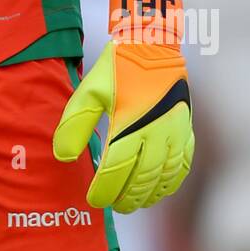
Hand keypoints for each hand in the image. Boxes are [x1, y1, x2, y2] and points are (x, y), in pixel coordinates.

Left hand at [53, 0, 193, 212]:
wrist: (152, 44)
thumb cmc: (117, 68)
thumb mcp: (89, 92)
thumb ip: (74, 125)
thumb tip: (63, 157)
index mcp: (129, 124)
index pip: (116, 171)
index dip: (104, 191)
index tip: (93, 199)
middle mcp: (156, 132)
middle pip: (142, 180)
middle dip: (126, 198)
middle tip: (113, 205)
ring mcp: (175, 133)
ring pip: (164, 177)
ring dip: (148, 195)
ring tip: (132, 202)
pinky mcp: (186, 129)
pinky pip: (183, 165)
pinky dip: (171, 183)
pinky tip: (160, 189)